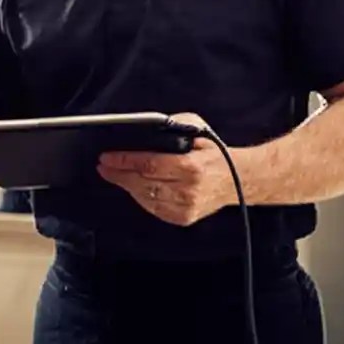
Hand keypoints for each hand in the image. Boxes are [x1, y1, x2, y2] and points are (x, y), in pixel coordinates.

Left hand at [96, 112, 236, 226]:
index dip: (124, 161)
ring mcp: (185, 207)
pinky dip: (140, 197)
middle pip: (142, 183)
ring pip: (144, 197)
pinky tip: (133, 187)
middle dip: (119, 174)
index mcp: (191, 167)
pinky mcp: (183, 218)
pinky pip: (152, 208)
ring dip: (127, 185)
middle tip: (104, 166)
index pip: (148, 164)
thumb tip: (148, 126)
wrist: (238, 179)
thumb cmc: (216, 154)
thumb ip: (174, 126)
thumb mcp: (198, 131)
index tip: (107, 158)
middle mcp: (187, 190)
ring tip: (116, 175)